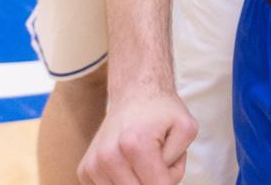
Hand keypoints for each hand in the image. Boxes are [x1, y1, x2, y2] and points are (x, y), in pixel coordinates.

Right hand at [80, 89, 198, 184]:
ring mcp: (93, 166)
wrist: (133, 94)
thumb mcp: (186, 130)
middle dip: (155, 179)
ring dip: (139, 181)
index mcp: (135, 145)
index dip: (172, 175)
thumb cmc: (163, 112)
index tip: (170, 156)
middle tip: (157, 155)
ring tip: (143, 158)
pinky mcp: (84, 171)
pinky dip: (123, 182)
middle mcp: (108, 157)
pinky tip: (127, 162)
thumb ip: (176, 166)